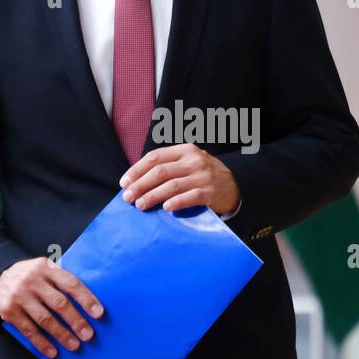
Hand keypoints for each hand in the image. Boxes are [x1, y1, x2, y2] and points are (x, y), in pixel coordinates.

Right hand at [0, 257, 102, 358]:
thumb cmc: (30, 276)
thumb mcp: (43, 269)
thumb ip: (60, 280)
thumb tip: (88, 302)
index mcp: (46, 268)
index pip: (70, 283)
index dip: (86, 298)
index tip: (99, 313)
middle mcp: (32, 280)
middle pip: (59, 303)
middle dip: (76, 321)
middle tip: (88, 335)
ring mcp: (20, 296)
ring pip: (44, 319)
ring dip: (61, 334)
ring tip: (74, 345)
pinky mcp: (9, 311)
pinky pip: (29, 330)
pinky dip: (42, 343)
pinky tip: (53, 352)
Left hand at [119, 143, 239, 214]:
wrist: (234, 186)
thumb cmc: (203, 176)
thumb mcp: (188, 163)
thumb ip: (168, 167)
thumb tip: (136, 182)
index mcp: (184, 150)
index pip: (155, 157)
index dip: (137, 170)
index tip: (124, 183)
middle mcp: (194, 160)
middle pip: (160, 172)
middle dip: (140, 185)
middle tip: (128, 197)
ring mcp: (203, 176)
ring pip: (172, 186)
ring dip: (153, 196)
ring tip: (140, 205)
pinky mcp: (210, 192)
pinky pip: (191, 197)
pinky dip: (177, 202)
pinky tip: (166, 208)